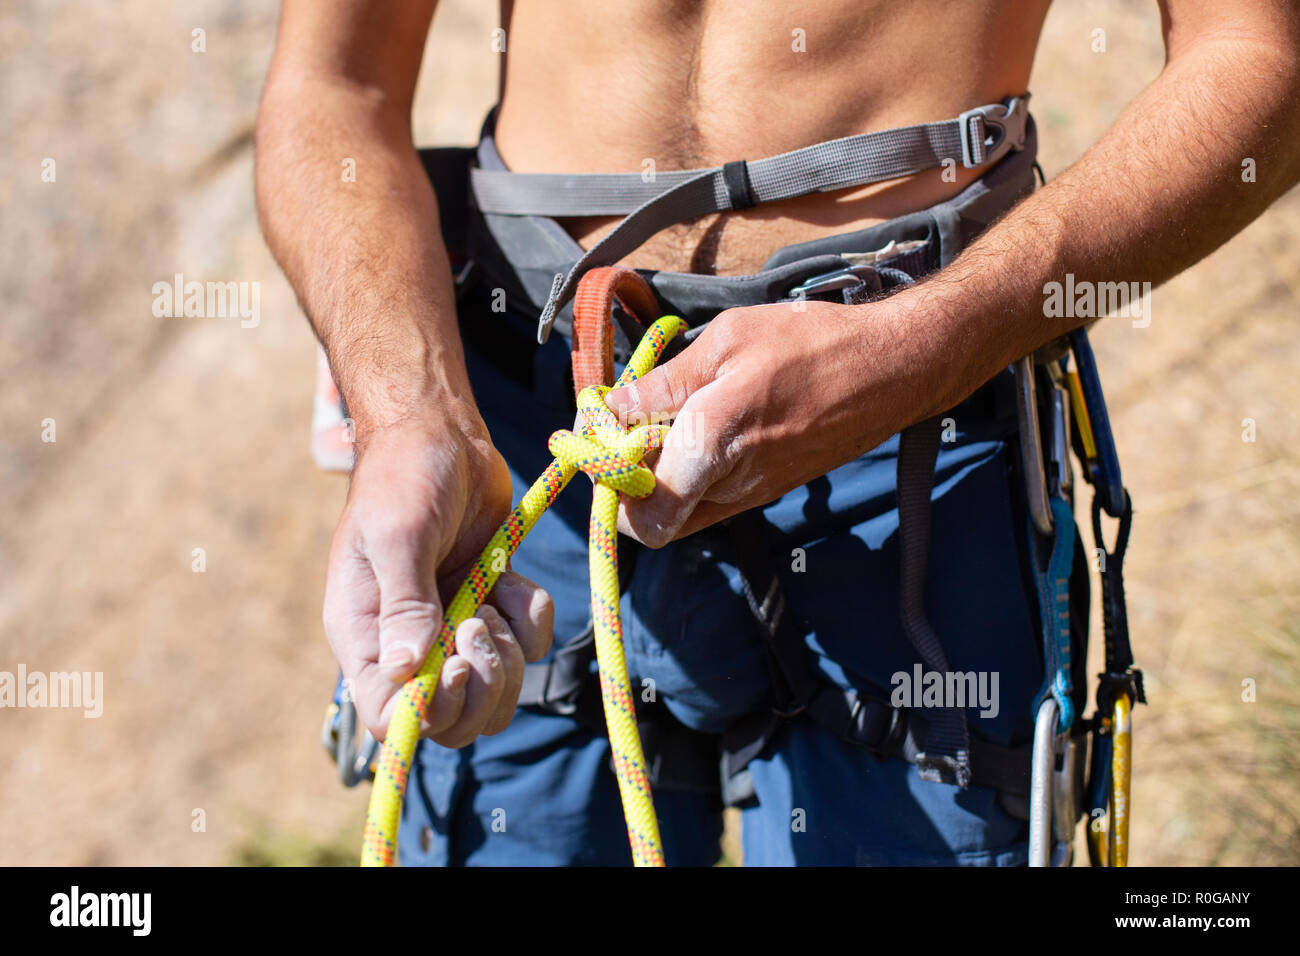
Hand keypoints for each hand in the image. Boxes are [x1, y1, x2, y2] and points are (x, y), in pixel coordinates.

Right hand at [322, 409, 554, 746]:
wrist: (440, 431)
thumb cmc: (403, 475)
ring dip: (510, 655)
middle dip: (482, 688)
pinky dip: (531, 616)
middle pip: (452, 721)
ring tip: (493, 598)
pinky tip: (511, 577)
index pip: (390, 717)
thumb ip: (405, 602)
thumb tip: (410, 671)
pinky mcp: (493, 603)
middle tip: (480, 625)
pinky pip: (528, 642)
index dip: (430, 713)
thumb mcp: (398, 534)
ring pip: (496, 693)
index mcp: (367, 637)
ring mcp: (453, 627)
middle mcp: (408, 644)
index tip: (457, 665)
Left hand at [604, 297, 944, 546]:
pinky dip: (687, 476)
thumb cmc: (813, 343)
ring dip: (654, 480)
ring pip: (679, 513)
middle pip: (651, 520)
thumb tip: (610, 410)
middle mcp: (731, 482)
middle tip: (616, 432)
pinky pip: (709, 500)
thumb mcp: (729, 339)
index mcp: (714, 439)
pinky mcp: (768, 491)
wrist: (893, 369)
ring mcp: (753, 494)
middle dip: (622, 484)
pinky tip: (692, 429)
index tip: (594, 435)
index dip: (604, 479)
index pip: (639, 507)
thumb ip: (664, 382)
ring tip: (654, 423)